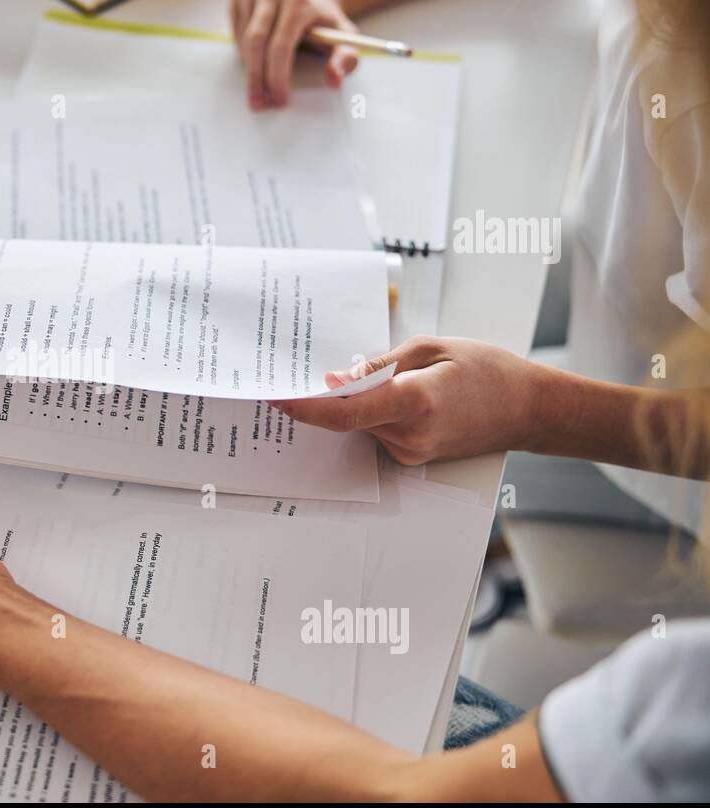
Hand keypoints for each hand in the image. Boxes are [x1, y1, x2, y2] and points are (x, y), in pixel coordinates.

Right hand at [229, 0, 359, 109]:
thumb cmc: (325, 21)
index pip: (281, 45)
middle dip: (256, 77)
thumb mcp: (345, 39)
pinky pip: (234, 30)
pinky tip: (258, 50)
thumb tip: (334, 81)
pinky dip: (242, 48)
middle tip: (258, 103)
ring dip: (250, 64)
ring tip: (264, 75)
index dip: (277, 76)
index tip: (279, 100)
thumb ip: (345, 60)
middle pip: (256, 42)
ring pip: (243, 39)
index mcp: (300, 2)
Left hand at [275, 337, 546, 464]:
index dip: (306, 406)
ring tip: (378, 377)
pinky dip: (372, 413)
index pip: (345, 412)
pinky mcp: (414, 459)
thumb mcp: (430, 348)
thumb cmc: (488, 370)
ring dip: (356, 403)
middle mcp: (410, 436)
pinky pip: (377, 432)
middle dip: (329, 396)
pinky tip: (390, 395)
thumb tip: (337, 380)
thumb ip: (378, 366)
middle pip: (349, 417)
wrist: (529, 409)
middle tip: (305, 375)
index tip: (278, 397)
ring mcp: (412, 453)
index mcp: (415, 402)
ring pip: (361, 425)